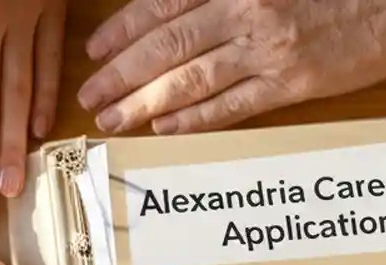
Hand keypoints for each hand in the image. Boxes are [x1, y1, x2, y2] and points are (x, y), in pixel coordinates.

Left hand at [78, 0, 385, 133]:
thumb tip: (182, 1)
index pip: (163, 3)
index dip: (122, 28)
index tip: (94, 47)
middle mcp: (248, 9)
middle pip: (165, 45)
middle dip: (120, 72)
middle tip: (89, 94)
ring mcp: (271, 49)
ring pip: (189, 79)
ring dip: (144, 102)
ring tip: (111, 118)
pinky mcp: (296, 84)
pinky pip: (232, 106)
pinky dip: (193, 120)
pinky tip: (163, 130)